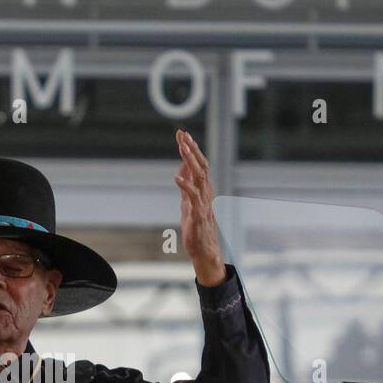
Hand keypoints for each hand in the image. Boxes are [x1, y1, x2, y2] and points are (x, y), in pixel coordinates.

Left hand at [173, 129, 226, 286]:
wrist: (203, 248)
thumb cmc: (196, 226)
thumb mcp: (188, 201)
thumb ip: (186, 184)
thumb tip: (181, 168)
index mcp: (203, 188)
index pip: (199, 163)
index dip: (191, 148)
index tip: (182, 134)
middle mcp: (206, 192)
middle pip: (201, 165)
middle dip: (191, 149)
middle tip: (183, 134)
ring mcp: (203, 202)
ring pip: (199, 176)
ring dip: (190, 161)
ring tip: (182, 148)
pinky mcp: (198, 213)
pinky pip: (192, 197)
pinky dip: (185, 185)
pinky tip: (176, 177)